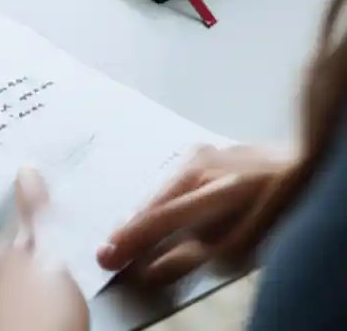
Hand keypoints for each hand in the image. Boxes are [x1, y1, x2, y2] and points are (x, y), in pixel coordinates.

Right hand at [98, 144, 288, 284]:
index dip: (133, 241)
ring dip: (143, 214)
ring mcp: (201, 152)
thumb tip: (153, 269)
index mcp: (219, 186)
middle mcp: (202, 163)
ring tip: (126, 235)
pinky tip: (154, 210)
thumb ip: (197, 255)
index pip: (162, 218)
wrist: (308, 156)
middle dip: (130, 230)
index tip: (108, 259)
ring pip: (161, 188)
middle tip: (108, 252)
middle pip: (155, 202)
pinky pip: (172, 178)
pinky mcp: (203, 149)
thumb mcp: (249, 242)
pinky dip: (160, 198)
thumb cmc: (281, 206)